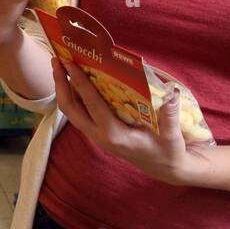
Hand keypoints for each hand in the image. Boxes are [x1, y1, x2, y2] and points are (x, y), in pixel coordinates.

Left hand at [50, 54, 212, 186]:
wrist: (165, 169)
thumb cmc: (168, 152)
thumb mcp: (172, 136)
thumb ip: (171, 115)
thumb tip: (172, 93)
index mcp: (114, 135)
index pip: (92, 104)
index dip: (79, 82)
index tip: (70, 63)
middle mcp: (99, 135)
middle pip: (70, 108)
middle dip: (60, 84)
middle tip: (57, 60)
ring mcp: (96, 135)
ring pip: (71, 111)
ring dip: (63, 89)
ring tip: (60, 65)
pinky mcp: (98, 132)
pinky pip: (79, 113)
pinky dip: (73, 95)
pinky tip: (74, 80)